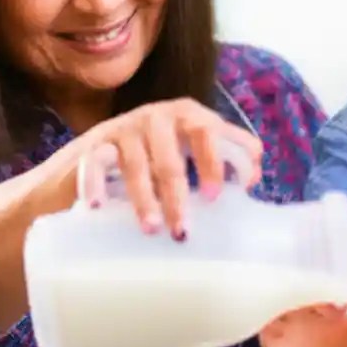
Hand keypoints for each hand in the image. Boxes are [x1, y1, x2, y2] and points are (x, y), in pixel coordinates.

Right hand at [72, 98, 262, 237]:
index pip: (207, 132)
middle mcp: (157, 117)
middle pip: (170, 158)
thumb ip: (227, 155)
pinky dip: (94, 185)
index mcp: (188, 116)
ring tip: (151, 229)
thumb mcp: (196, 146)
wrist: (107, 146)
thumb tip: (252, 178)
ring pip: (135, 165)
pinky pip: (95, 164)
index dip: (212, 163)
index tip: (213, 198)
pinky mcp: (95, 145)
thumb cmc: (163, 151)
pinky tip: (98, 207)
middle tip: (182, 230)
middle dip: (176, 196)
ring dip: (143, 199)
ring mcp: (124, 129)